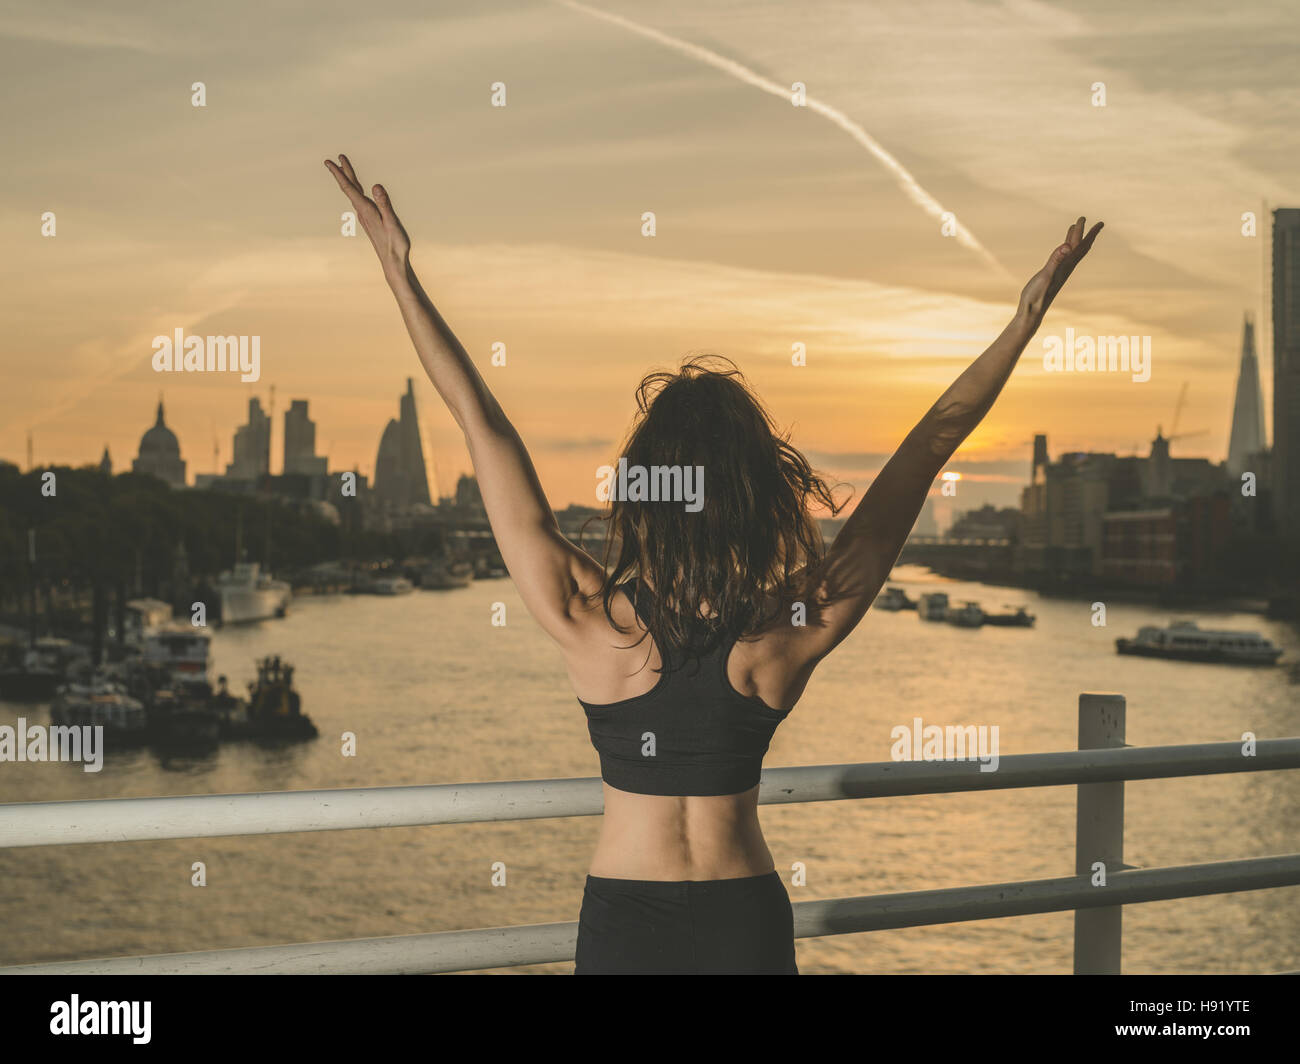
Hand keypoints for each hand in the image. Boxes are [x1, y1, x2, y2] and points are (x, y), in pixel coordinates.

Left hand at [324, 154, 410, 281]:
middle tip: (333, 159)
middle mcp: (362, 212)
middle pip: (349, 188)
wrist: (392, 262)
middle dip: (342, 172)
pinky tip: (356, 189)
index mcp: (366, 210)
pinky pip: (359, 199)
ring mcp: (364, 216)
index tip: (330, 162)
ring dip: (348, 180)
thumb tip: (376, 186)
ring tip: (343, 169)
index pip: (349, 188)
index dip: (339, 173)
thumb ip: (384, 203)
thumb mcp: (392, 222)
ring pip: (354, 193)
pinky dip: (355, 189)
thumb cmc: (394, 244)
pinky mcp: (369, 219)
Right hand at [1017, 216, 1102, 324]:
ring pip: (1072, 253)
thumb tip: (1067, 246)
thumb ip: (1055, 260)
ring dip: (1077, 240)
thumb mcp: (1045, 275)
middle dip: (1088, 235)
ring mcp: (1060, 271)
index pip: (1079, 246)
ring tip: (1076, 229)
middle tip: (1098, 223)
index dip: (1087, 233)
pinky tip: (1063, 248)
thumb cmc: (1037, 295)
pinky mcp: (1053, 274)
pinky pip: (1063, 258)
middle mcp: (1066, 268)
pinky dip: (1066, 249)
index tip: (1097, 222)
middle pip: (1081, 248)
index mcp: (1066, 266)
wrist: (1032, 312)